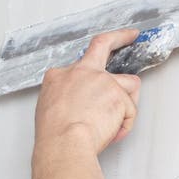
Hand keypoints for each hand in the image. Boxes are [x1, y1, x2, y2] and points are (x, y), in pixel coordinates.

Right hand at [34, 29, 141, 153]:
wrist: (64, 142)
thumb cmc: (54, 134)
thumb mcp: (47, 108)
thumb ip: (64, 96)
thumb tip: (74, 103)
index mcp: (60, 76)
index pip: (77, 63)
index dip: (90, 65)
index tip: (98, 55)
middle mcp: (83, 72)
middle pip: (104, 45)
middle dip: (120, 36)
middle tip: (131, 35)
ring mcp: (104, 81)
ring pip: (129, 83)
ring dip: (128, 102)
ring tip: (118, 119)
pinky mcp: (120, 95)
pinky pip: (130, 111)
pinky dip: (125, 124)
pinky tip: (113, 133)